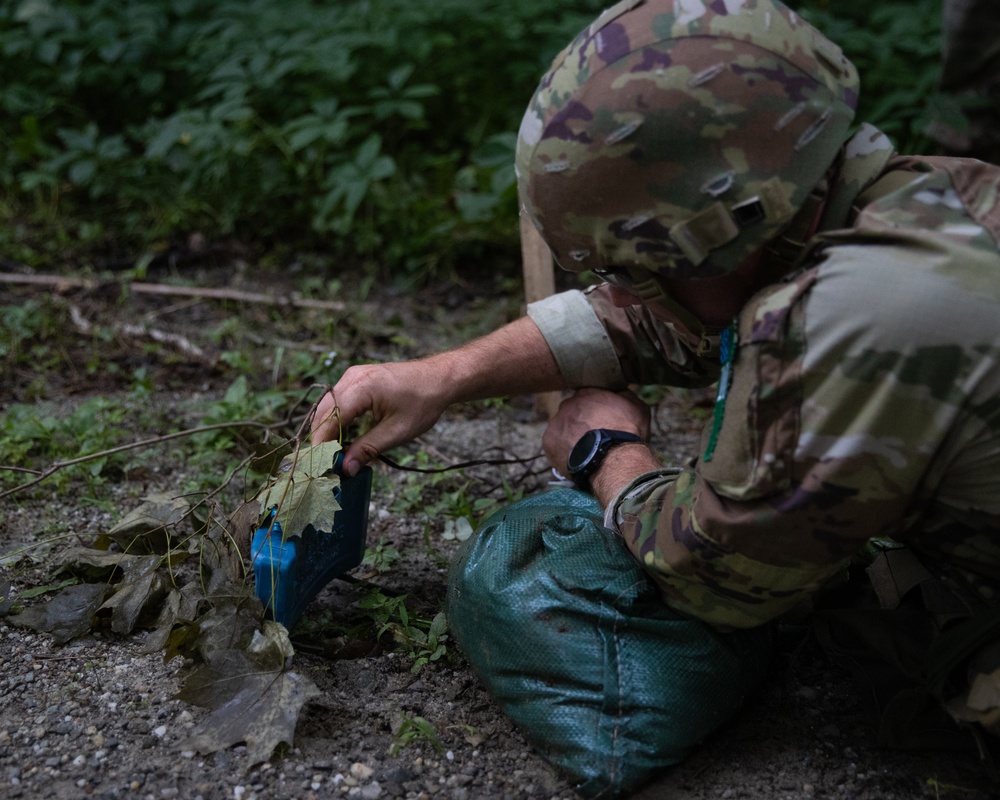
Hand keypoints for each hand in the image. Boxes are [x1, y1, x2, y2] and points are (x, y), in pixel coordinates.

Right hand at [310, 361, 449, 475]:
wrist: (438, 379)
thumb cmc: (423, 403)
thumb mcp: (397, 431)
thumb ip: (368, 449)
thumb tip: (346, 468)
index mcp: (362, 387)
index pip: (330, 419)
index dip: (322, 444)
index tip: (322, 466)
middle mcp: (352, 377)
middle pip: (323, 412)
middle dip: (322, 439)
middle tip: (326, 464)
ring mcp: (353, 375)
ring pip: (327, 406)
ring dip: (328, 429)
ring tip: (334, 454)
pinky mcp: (357, 378)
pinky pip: (337, 400)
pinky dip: (336, 418)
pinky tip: (342, 437)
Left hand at [542, 387, 650, 475]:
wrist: (614, 459)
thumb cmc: (628, 433)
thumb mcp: (637, 407)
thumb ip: (624, 395)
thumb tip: (619, 392)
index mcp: (587, 392)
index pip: (587, 395)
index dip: (594, 409)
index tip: (601, 420)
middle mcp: (568, 403)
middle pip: (572, 411)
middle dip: (581, 422)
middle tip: (594, 436)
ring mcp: (556, 422)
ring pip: (562, 427)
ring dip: (571, 436)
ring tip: (585, 450)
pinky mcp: (548, 441)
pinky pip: (554, 444)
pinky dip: (562, 450)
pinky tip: (576, 457)